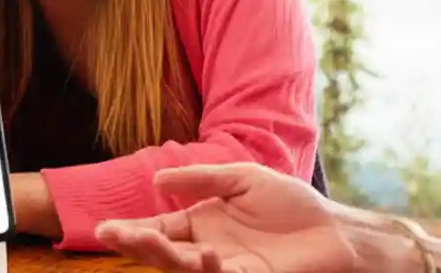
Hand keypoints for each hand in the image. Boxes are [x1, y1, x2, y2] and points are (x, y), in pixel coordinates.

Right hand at [95, 164, 357, 272]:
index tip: (105, 230)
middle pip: (163, 252)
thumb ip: (201, 178)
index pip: (159, 229)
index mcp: (201, 224)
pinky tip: (205, 253)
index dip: (132, 231)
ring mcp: (225, 270)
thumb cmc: (292, 205)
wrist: (334, 231)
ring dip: (162, 256)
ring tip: (145, 239)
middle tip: (112, 235)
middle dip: (137, 245)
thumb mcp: (241, 178)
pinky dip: (208, 270)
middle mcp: (207, 251)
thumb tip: (158, 179)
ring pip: (184, 269)